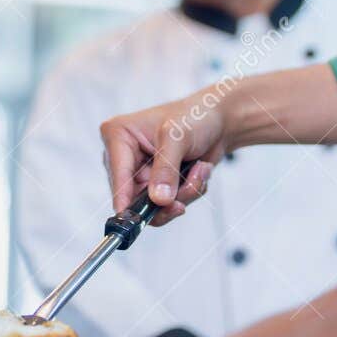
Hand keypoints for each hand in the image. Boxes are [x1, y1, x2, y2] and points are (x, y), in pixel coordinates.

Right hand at [98, 91, 228, 222]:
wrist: (218, 121)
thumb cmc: (195, 116)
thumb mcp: (178, 138)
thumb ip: (166, 169)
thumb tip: (158, 199)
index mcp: (118, 136)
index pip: (118, 177)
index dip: (125, 200)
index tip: (135, 220)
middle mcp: (125, 157)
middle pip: (135, 198)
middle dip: (169, 196)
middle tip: (190, 185)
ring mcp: (142, 173)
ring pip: (155, 206)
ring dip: (184, 193)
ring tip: (199, 171)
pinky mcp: (157, 184)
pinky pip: (169, 205)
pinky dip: (189, 192)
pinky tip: (198, 171)